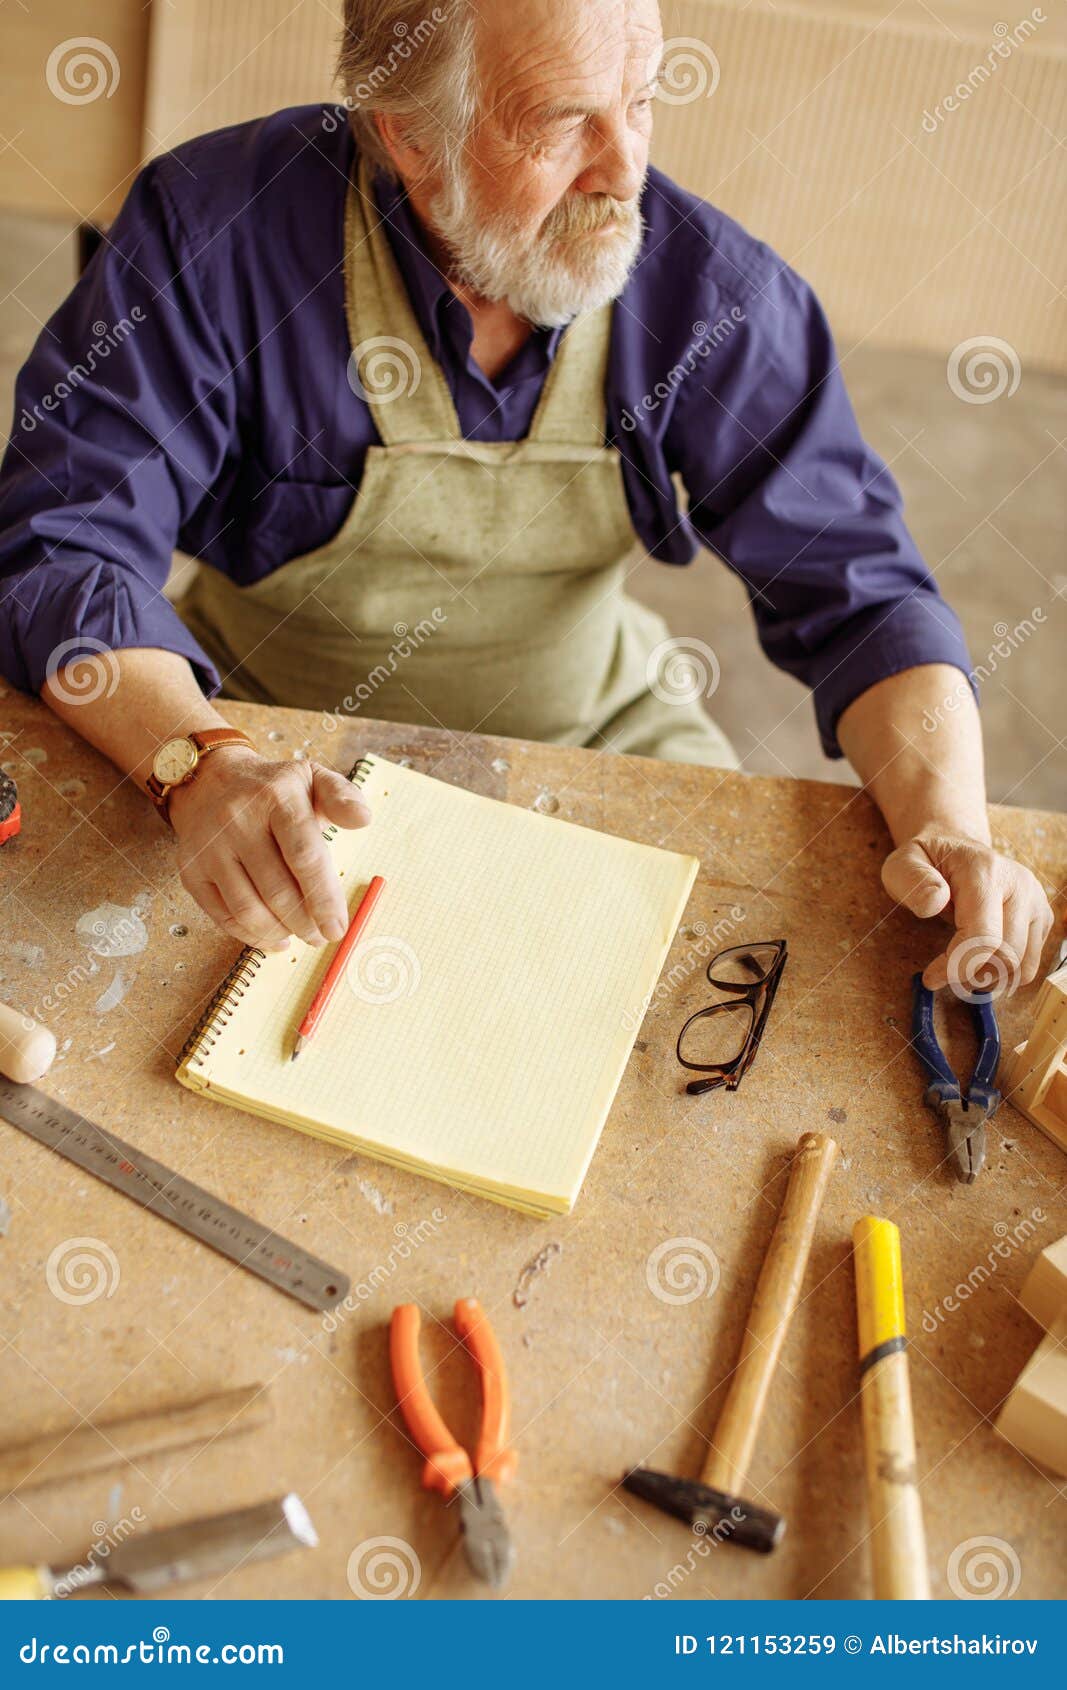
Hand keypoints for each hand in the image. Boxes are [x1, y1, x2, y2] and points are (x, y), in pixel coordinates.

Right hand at [169, 747, 370, 949]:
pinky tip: (275, 936)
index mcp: (275, 797)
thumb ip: (341, 797)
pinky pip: (223, 916)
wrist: (208, 781)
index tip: (338, 926)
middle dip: (305, 922)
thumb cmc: (271, 789)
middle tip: (321, 935)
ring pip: (248, 909)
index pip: (304, 856)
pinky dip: (252, 935)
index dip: (324, 898)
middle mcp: (237, 821)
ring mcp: (210, 848)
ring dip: (280, 932)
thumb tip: (364, 819)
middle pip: (277, 890)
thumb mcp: (311, 778)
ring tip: (300, 933)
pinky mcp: (191, 870)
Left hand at [881, 831, 1053, 996]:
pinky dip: (1004, 974)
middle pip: (1006, 956)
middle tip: (943, 974)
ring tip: (961, 967)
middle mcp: (1019, 885)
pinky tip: (980, 962)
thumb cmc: (928, 862)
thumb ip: (912, 881)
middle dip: (971, 976)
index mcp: (984, 872)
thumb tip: (933, 903)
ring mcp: (1036, 902)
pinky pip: (1029, 963)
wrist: (958, 851)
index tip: (931, 977)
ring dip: (989, 979)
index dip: (958, 966)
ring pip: (1022, 966)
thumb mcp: (902, 864)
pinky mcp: (1042, 918)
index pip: (984, 937)